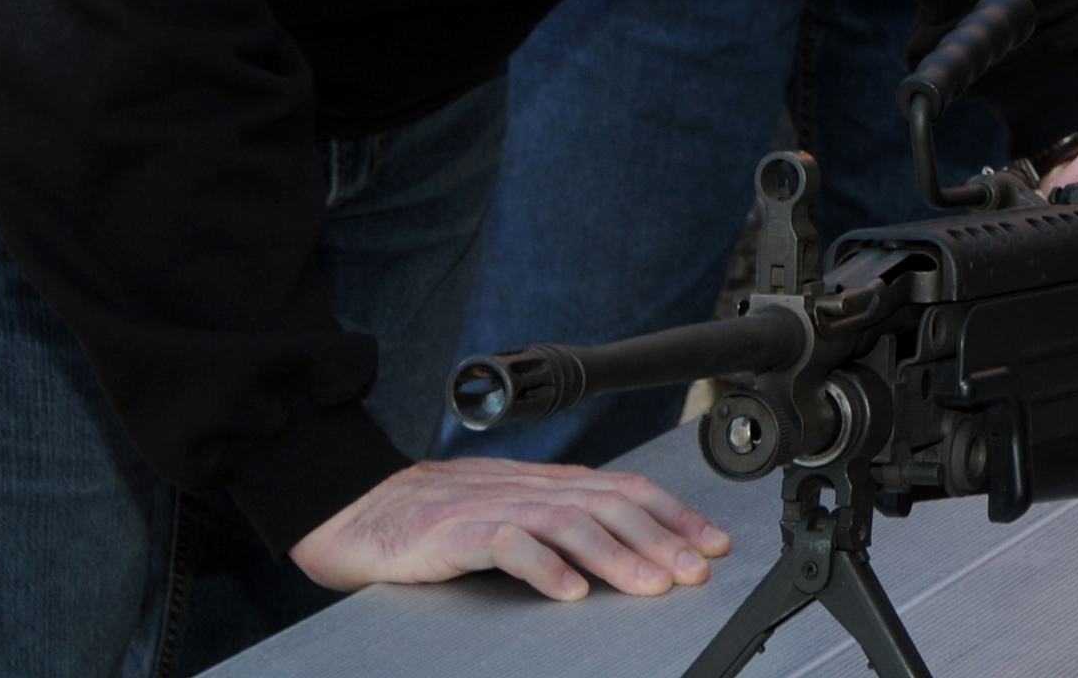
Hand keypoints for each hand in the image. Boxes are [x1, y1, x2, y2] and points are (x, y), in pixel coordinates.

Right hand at [288, 456, 732, 602]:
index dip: (676, 516)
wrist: (363, 510)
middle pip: (610, 507)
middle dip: (662, 539)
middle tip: (697, 570)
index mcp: (550, 484)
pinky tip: (570, 592)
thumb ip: (566, 523)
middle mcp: (532, 489)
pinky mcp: (457, 534)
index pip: (628, 492)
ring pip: (570, 524)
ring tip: (651, 584)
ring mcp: (495, 508)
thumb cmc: (441, 517)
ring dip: (617, 556)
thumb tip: (631, 542)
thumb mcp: (516, 511)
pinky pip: (509, 546)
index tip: (715, 544)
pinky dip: (544, 569)